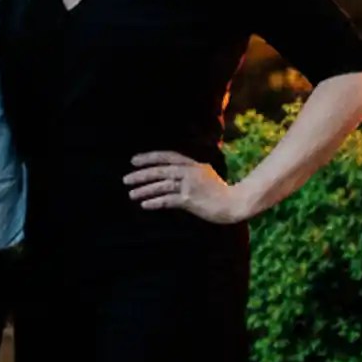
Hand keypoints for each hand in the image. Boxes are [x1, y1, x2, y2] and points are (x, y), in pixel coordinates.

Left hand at [123, 151, 257, 224]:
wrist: (235, 203)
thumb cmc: (219, 191)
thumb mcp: (204, 173)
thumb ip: (187, 170)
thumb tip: (168, 173)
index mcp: (192, 164)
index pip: (166, 156)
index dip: (149, 158)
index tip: (133, 161)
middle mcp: (189, 172)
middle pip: (160, 171)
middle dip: (141, 175)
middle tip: (126, 179)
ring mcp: (189, 185)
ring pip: (161, 186)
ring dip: (144, 190)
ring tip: (131, 194)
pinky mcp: (190, 200)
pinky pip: (168, 200)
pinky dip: (155, 202)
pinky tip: (145, 204)